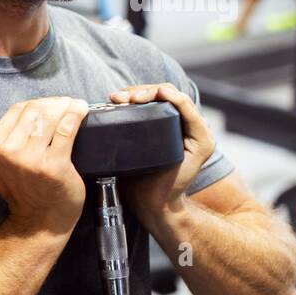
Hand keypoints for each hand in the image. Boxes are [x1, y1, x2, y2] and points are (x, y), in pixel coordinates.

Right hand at [0, 97, 89, 235]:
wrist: (39, 220)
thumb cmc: (17, 190)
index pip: (17, 110)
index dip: (36, 103)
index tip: (50, 105)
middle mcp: (9, 152)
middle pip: (35, 111)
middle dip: (53, 103)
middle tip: (66, 104)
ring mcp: (32, 159)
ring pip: (50, 117)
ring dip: (66, 106)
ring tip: (76, 105)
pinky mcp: (55, 165)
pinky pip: (66, 130)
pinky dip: (75, 116)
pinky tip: (81, 111)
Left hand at [108, 83, 213, 227]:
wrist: (149, 204)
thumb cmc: (135, 177)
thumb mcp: (125, 147)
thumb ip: (118, 128)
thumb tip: (93, 110)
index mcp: (166, 123)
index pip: (153, 96)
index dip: (134, 91)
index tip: (113, 97)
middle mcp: (183, 124)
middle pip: (164, 94)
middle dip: (140, 91)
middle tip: (120, 98)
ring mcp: (195, 132)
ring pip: (176, 98)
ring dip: (154, 92)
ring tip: (134, 98)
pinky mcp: (202, 142)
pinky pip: (191, 113)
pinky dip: (177, 100)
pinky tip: (162, 94)